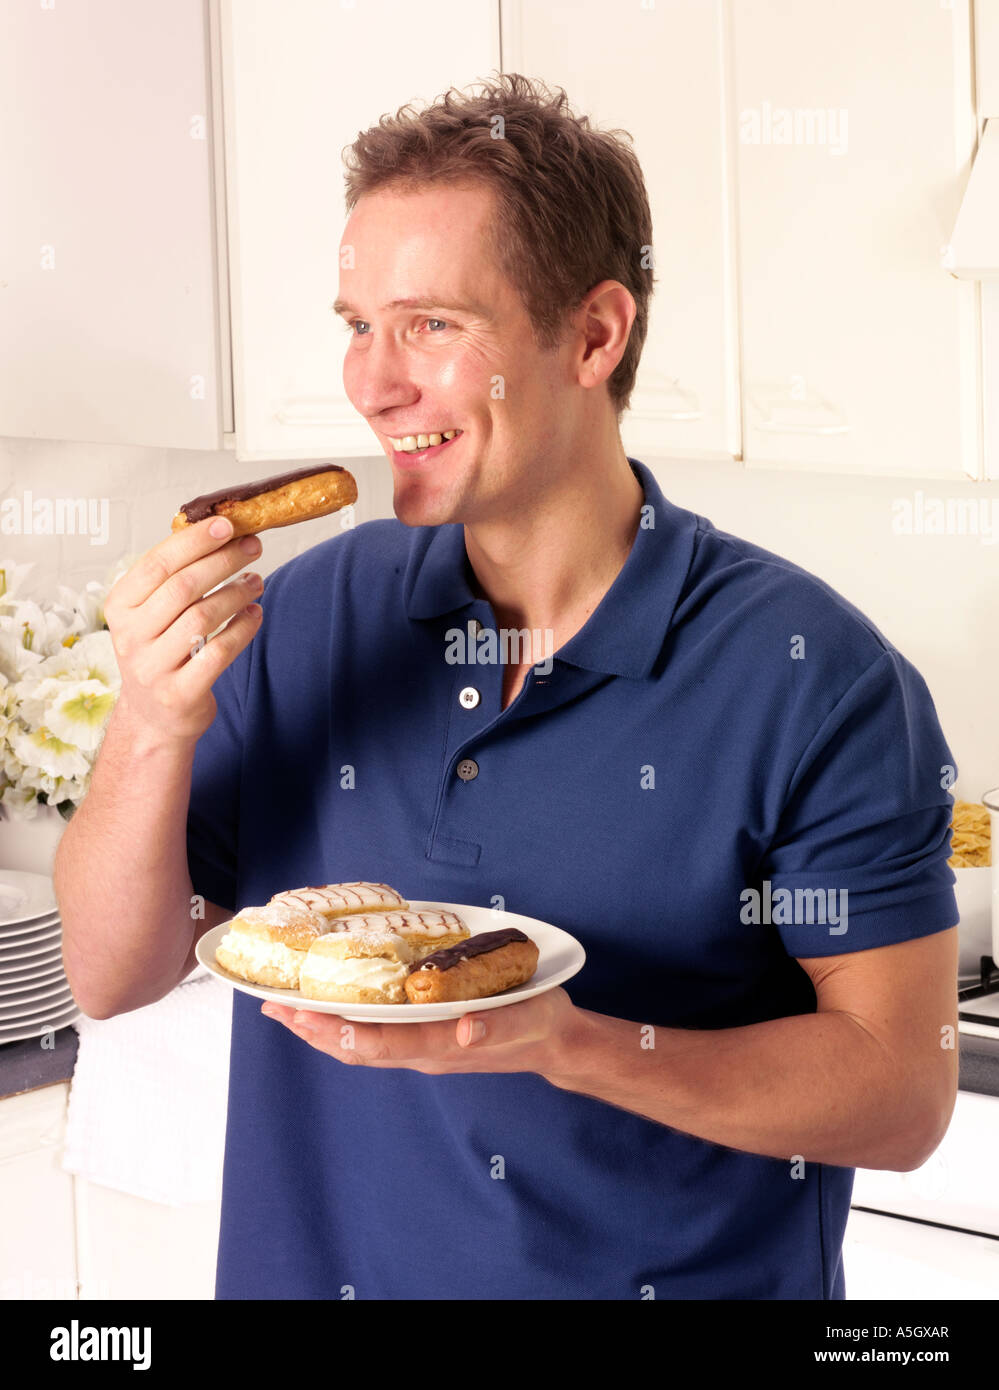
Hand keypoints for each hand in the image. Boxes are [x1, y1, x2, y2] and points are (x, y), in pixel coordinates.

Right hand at [103, 516, 263, 742]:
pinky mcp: (180, 693)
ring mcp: (152, 668)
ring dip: (236, 593)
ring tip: (257, 581)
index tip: (226, 524)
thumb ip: (172, 579)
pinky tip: (255, 614)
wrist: (155, 717)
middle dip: (223, 561)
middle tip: (253, 547)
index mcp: (119, 608)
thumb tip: (216, 530)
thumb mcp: (151, 614)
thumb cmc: (161, 651)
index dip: (193, 542)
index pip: (156, 565)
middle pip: (182, 588)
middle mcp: (129, 637)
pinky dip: (242, 629)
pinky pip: (218, 652)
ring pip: (202, 618)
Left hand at [260, 987, 585, 1083]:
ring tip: (288, 1005)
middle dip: (312, 1029)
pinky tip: (336, 1002)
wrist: (553, 1041)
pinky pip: (375, 1035)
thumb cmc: (539, 1024)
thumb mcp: (526, 1019)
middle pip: (355, 1048)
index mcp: (441, 1045)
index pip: (377, 1044)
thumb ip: (497, 1026)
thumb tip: (466, 1031)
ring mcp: (422, 1048)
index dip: (336, 1032)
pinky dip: (346, 1021)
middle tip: (273, 1005)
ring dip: (321, 1028)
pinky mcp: (426, 1038)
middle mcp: (424, 1051)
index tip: (302, 1014)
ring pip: (360, 1044)